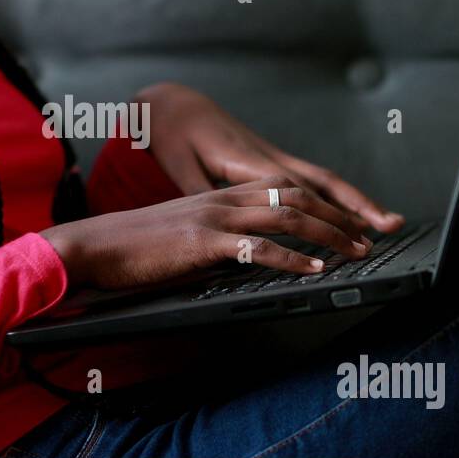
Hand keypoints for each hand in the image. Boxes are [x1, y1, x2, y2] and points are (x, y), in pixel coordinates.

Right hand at [41, 175, 375, 290]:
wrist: (92, 246)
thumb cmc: (133, 247)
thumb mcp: (183, 234)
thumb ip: (217, 237)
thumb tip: (246, 256)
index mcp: (218, 194)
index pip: (282, 187)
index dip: (321, 202)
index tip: (348, 222)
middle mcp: (221, 199)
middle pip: (294, 196)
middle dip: (337, 216)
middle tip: (366, 237)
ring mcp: (213, 217)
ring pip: (285, 215)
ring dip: (327, 235)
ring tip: (354, 251)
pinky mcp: (202, 242)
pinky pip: (257, 248)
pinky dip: (292, 259)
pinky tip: (313, 270)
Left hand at [133, 81, 404, 234]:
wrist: (175, 105)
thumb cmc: (175, 136)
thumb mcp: (179, 167)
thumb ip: (203, 193)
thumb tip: (222, 220)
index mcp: (247, 161)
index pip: (294, 191)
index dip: (322, 214)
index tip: (345, 235)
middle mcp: (269, 156)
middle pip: (323, 184)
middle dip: (357, 207)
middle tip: (387, 229)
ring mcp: (274, 155)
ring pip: (324, 180)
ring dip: (355, 201)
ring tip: (385, 223)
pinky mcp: (271, 158)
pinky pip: (313, 177)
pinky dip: (336, 195)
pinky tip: (351, 211)